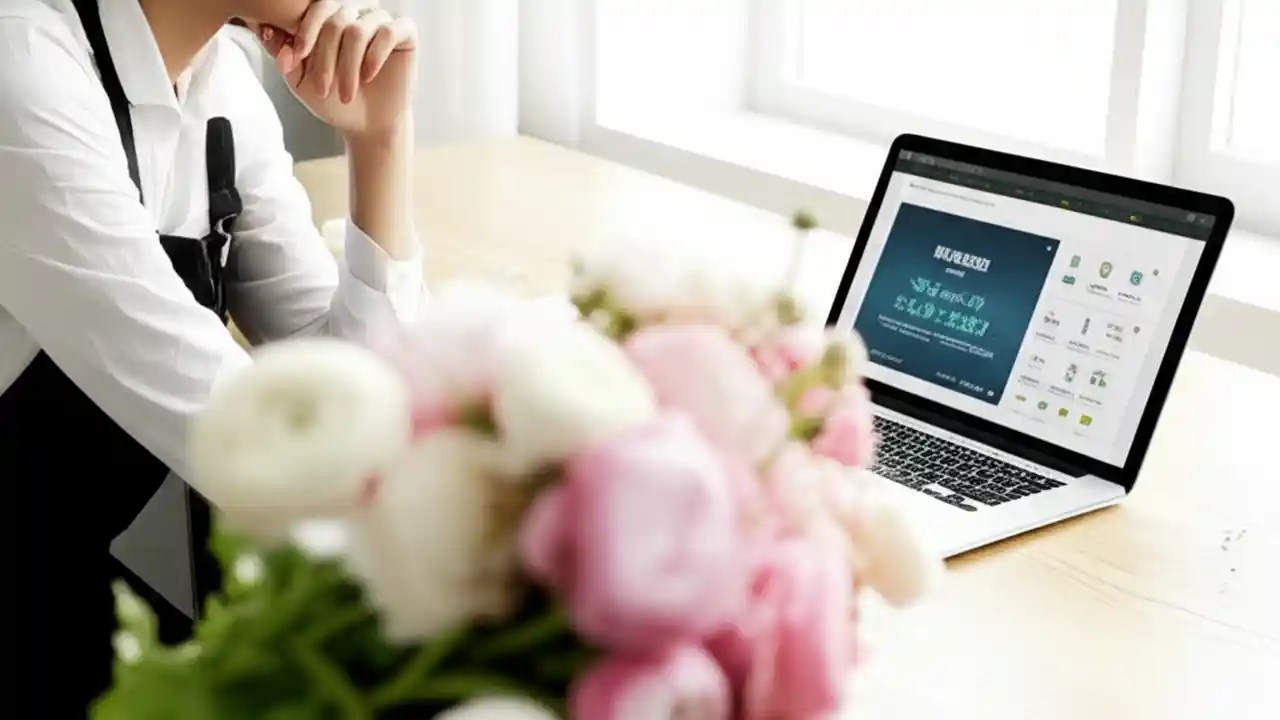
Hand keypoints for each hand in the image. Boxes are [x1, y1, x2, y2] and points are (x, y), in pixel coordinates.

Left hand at [250, 1, 416, 140]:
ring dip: (348, 66)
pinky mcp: (406, 33)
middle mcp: (356, 13)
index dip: (305, 29)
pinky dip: (375, 56)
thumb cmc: (334, 100)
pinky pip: (389, 32)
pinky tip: (367, 77)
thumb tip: (265, 30)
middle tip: (322, 88)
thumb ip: (283, 55)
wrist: (367, 126)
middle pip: (336, 19)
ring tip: (345, 93)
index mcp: (330, 17)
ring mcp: (381, 21)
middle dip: (325, 56)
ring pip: (359, 29)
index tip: (298, 56)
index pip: (316, 7)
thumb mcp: (300, 80)